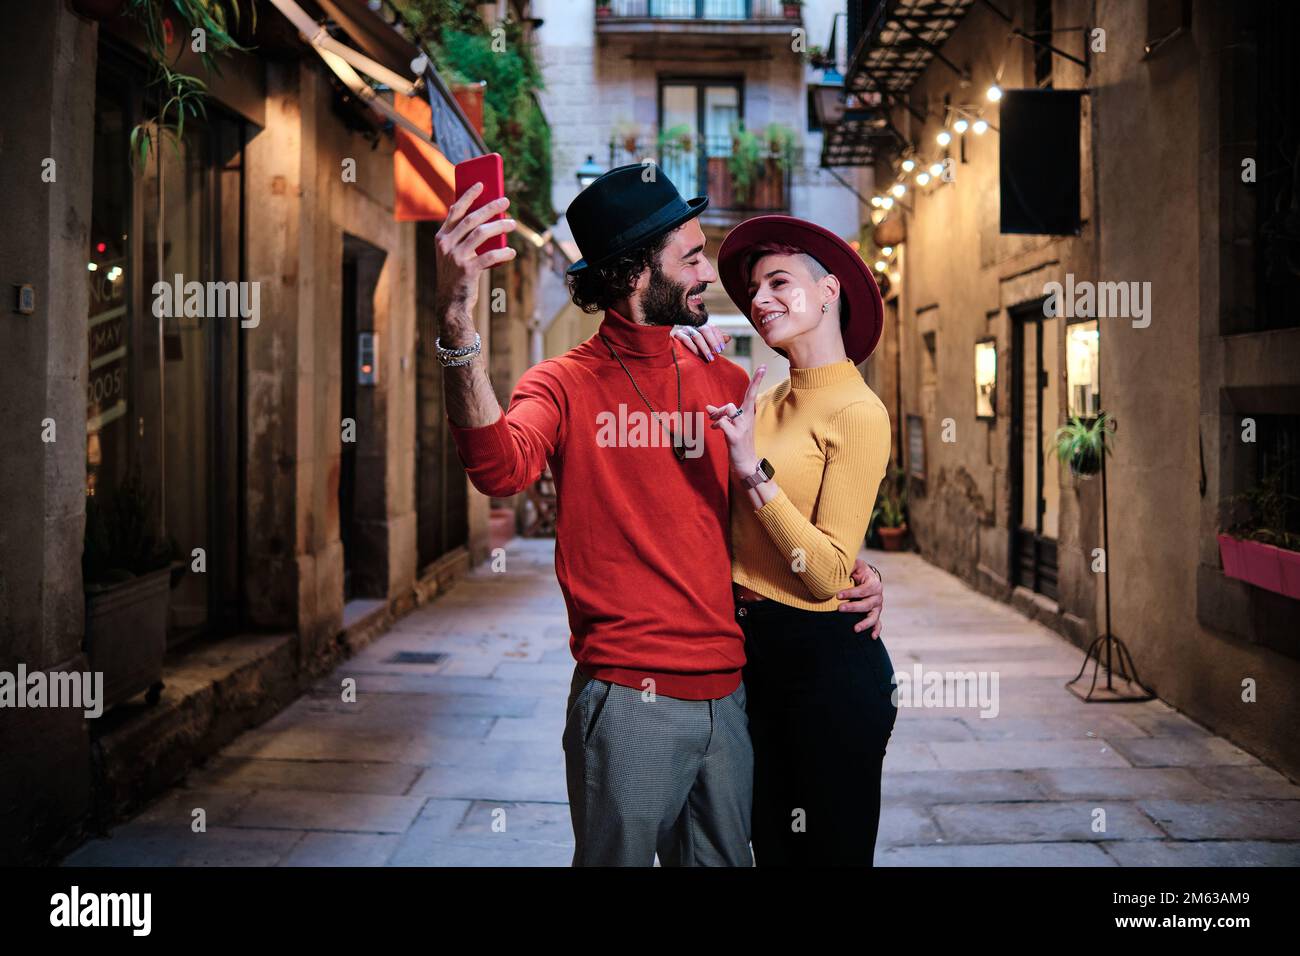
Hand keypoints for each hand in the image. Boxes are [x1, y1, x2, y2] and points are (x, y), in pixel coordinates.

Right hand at [433, 182, 517, 341]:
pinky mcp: (468, 271)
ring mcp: (456, 257)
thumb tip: (490, 219)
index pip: (455, 210)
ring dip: (500, 226)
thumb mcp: (454, 253)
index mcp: (441, 237)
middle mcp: (447, 244)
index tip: (482, 184)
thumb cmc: (457, 275)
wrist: (450, 303)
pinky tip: (512, 252)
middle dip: (491, 207)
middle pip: (472, 219)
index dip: (468, 195)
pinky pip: (490, 256)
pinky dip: (503, 253)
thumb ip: (465, 237)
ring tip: (512, 224)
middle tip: (506, 200)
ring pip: (482, 234)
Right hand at [672, 324, 731, 361]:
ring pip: (697, 336)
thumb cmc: (694, 348)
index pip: (712, 327)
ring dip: (705, 348)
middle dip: (713, 342)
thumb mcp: (706, 344)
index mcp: (702, 325)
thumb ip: (716, 340)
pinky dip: (693, 348)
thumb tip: (729, 338)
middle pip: (706, 330)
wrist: (676, 352)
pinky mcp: (677, 335)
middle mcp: (694, 325)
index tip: (722, 348)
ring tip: (710, 358)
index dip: (718, 337)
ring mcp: (685, 329)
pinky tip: (698, 355)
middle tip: (718, 353)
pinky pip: (686, 340)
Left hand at [707, 365, 764, 477]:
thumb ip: (722, 416)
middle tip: (712, 417)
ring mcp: (742, 428)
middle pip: (733, 403)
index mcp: (748, 416)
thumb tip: (708, 408)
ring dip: (717, 416)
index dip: (756, 380)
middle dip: (719, 409)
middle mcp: (747, 419)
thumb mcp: (731, 428)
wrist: (747, 465)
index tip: (763, 366)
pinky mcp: (735, 436)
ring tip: (714, 425)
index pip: (752, 394)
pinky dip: (716, 425)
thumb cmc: (739, 445)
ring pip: (728, 410)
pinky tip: (716, 430)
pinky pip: (723, 422)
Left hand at [838, 558, 882, 636]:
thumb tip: (839, 565)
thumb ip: (849, 565)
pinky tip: (872, 637)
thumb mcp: (855, 564)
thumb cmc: (858, 570)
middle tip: (839, 609)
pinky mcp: (875, 613)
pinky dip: (876, 630)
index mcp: (874, 583)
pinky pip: (878, 623)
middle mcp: (878, 596)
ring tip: (855, 629)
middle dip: (853, 607)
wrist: (865, 576)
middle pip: (867, 604)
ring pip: (873, 616)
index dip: (850, 593)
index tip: (837, 595)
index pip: (863, 590)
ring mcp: (877, 606)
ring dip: (865, 623)